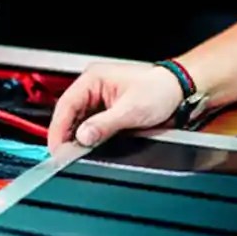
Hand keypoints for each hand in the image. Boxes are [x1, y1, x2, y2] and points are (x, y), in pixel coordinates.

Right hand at [47, 61, 183, 151]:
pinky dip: (89, 137)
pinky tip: (88, 148)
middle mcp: (94, 88)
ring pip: (79, 122)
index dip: (58, 128)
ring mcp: (100, 100)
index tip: (56, 148)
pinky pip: (91, 126)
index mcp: (93, 79)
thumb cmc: (160, 90)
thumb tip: (83, 137)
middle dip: (66, 135)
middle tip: (63, 156)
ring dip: (77, 138)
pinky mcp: (108, 111)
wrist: (180, 92)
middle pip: (70, 115)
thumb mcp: (130, 110)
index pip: (66, 105)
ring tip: (74, 154)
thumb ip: (104, 125)